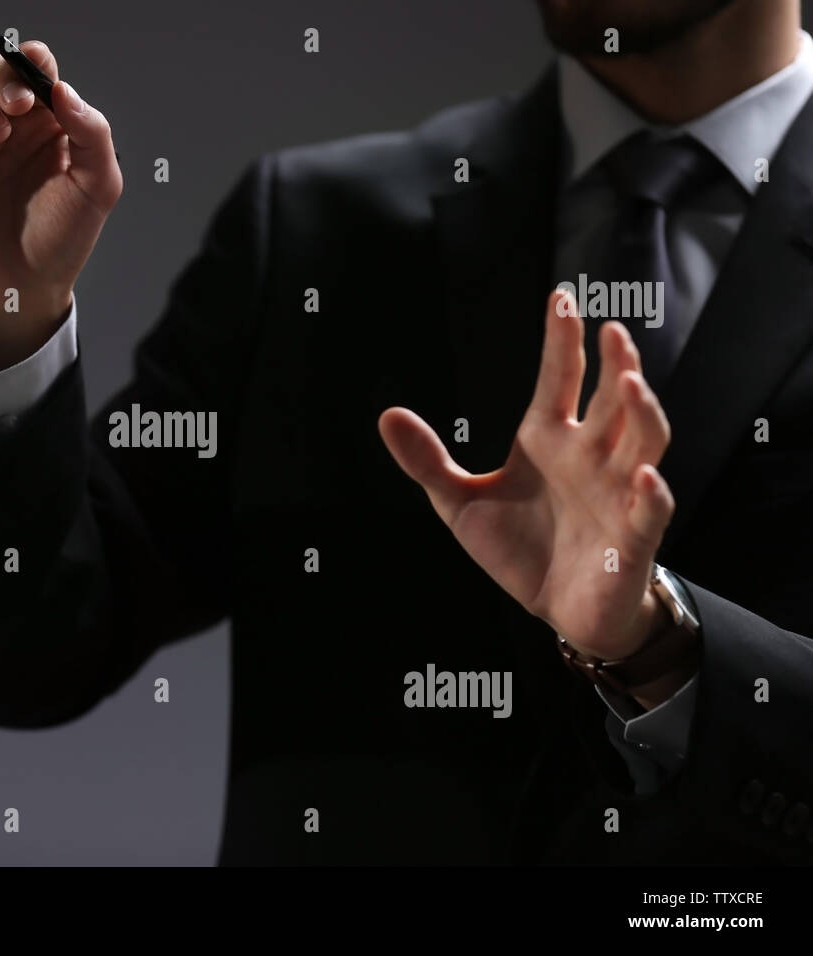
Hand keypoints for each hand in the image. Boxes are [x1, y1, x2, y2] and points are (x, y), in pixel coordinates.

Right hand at [0, 41, 122, 389]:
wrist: (20, 294)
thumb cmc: (60, 243)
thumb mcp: (96, 188)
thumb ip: (92, 134)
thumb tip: (63, 90)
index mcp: (41, 124)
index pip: (32, 69)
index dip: (32, 61)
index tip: (39, 73)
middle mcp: (0, 126)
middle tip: (18, 105)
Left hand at [378, 289, 674, 660]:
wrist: (557, 609)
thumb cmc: (519, 548)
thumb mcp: (460, 502)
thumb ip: (428, 461)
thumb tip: (387, 415)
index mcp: (550, 439)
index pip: (560, 379)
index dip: (562, 340)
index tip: (560, 297)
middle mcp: (590, 457)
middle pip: (613, 400)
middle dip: (617, 363)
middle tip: (613, 330)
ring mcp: (618, 494)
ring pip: (644, 441)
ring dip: (642, 412)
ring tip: (631, 381)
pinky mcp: (632, 537)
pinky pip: (650, 509)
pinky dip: (652, 492)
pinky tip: (644, 474)